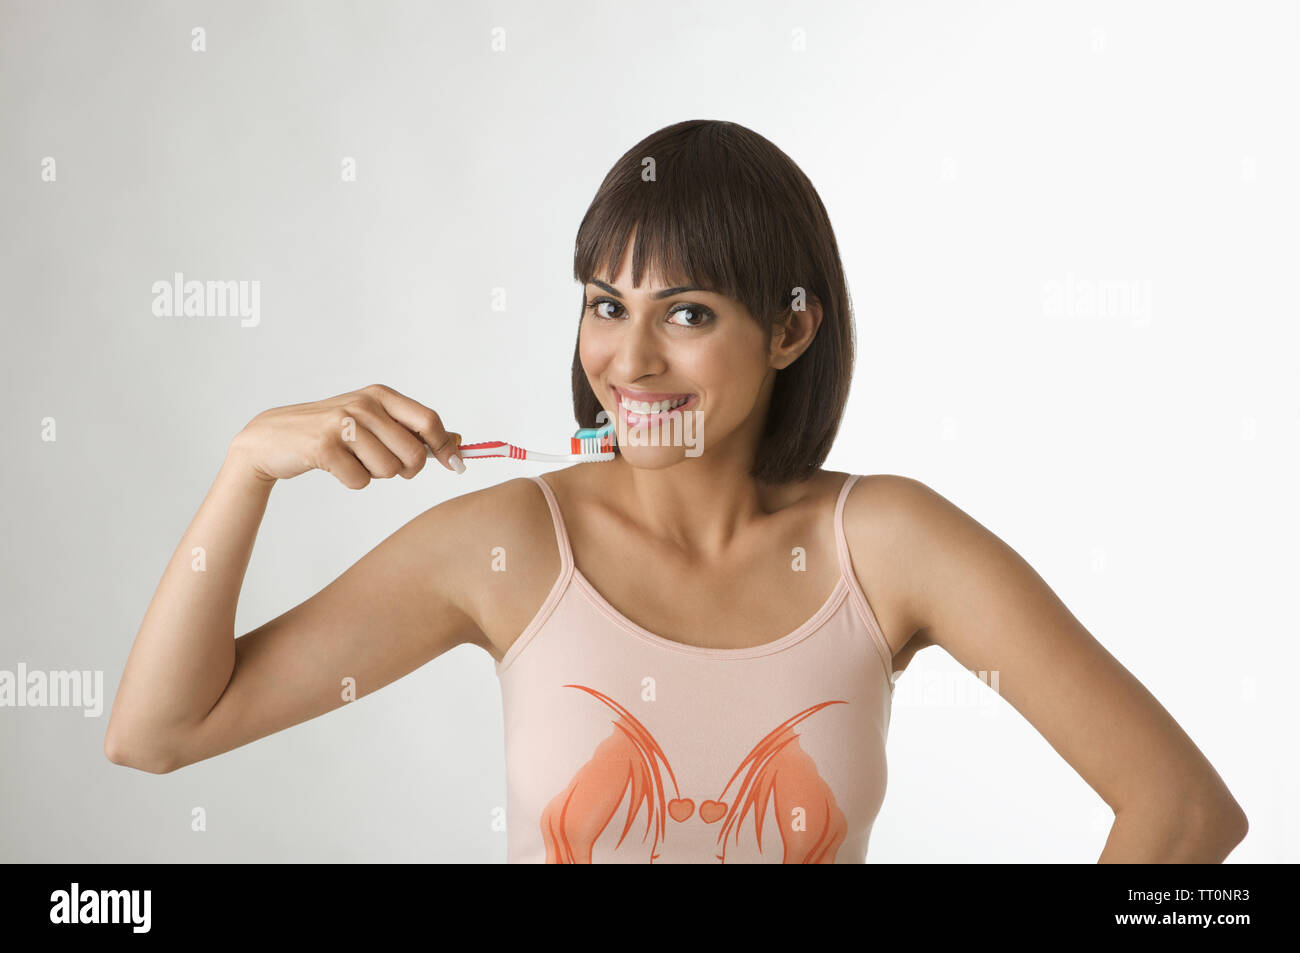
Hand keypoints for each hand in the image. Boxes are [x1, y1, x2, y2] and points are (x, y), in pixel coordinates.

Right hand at [229, 384, 463, 486]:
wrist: (274, 438)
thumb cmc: (333, 433)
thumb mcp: (374, 422)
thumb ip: (413, 429)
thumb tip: (459, 442)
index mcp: (381, 395)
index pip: (429, 421)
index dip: (446, 447)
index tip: (455, 466)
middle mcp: (364, 404)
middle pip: (413, 454)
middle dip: (406, 470)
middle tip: (385, 466)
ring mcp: (343, 423)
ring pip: (389, 471)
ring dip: (375, 475)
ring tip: (354, 460)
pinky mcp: (325, 447)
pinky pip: (361, 481)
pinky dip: (353, 481)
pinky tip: (336, 466)